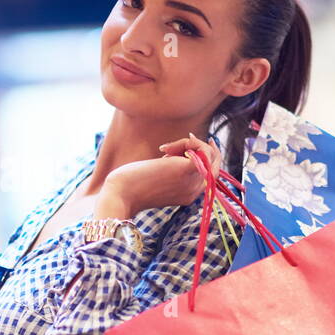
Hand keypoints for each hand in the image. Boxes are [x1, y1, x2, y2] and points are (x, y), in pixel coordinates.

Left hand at [96, 133, 221, 218]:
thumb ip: (169, 170)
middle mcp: (195, 191)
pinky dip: (191, 143)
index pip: (210, 173)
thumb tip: (172, 154)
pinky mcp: (186, 170)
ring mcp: (192, 182)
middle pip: (214, 164)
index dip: (205, 157)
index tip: (190, 144)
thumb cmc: (130, 187)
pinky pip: (203, 151)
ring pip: (209, 155)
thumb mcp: (156, 180)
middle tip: (187, 139)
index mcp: (189, 195)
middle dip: (203, 148)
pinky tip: (168, 147)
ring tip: (166, 149)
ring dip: (189, 144)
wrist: (119, 196)